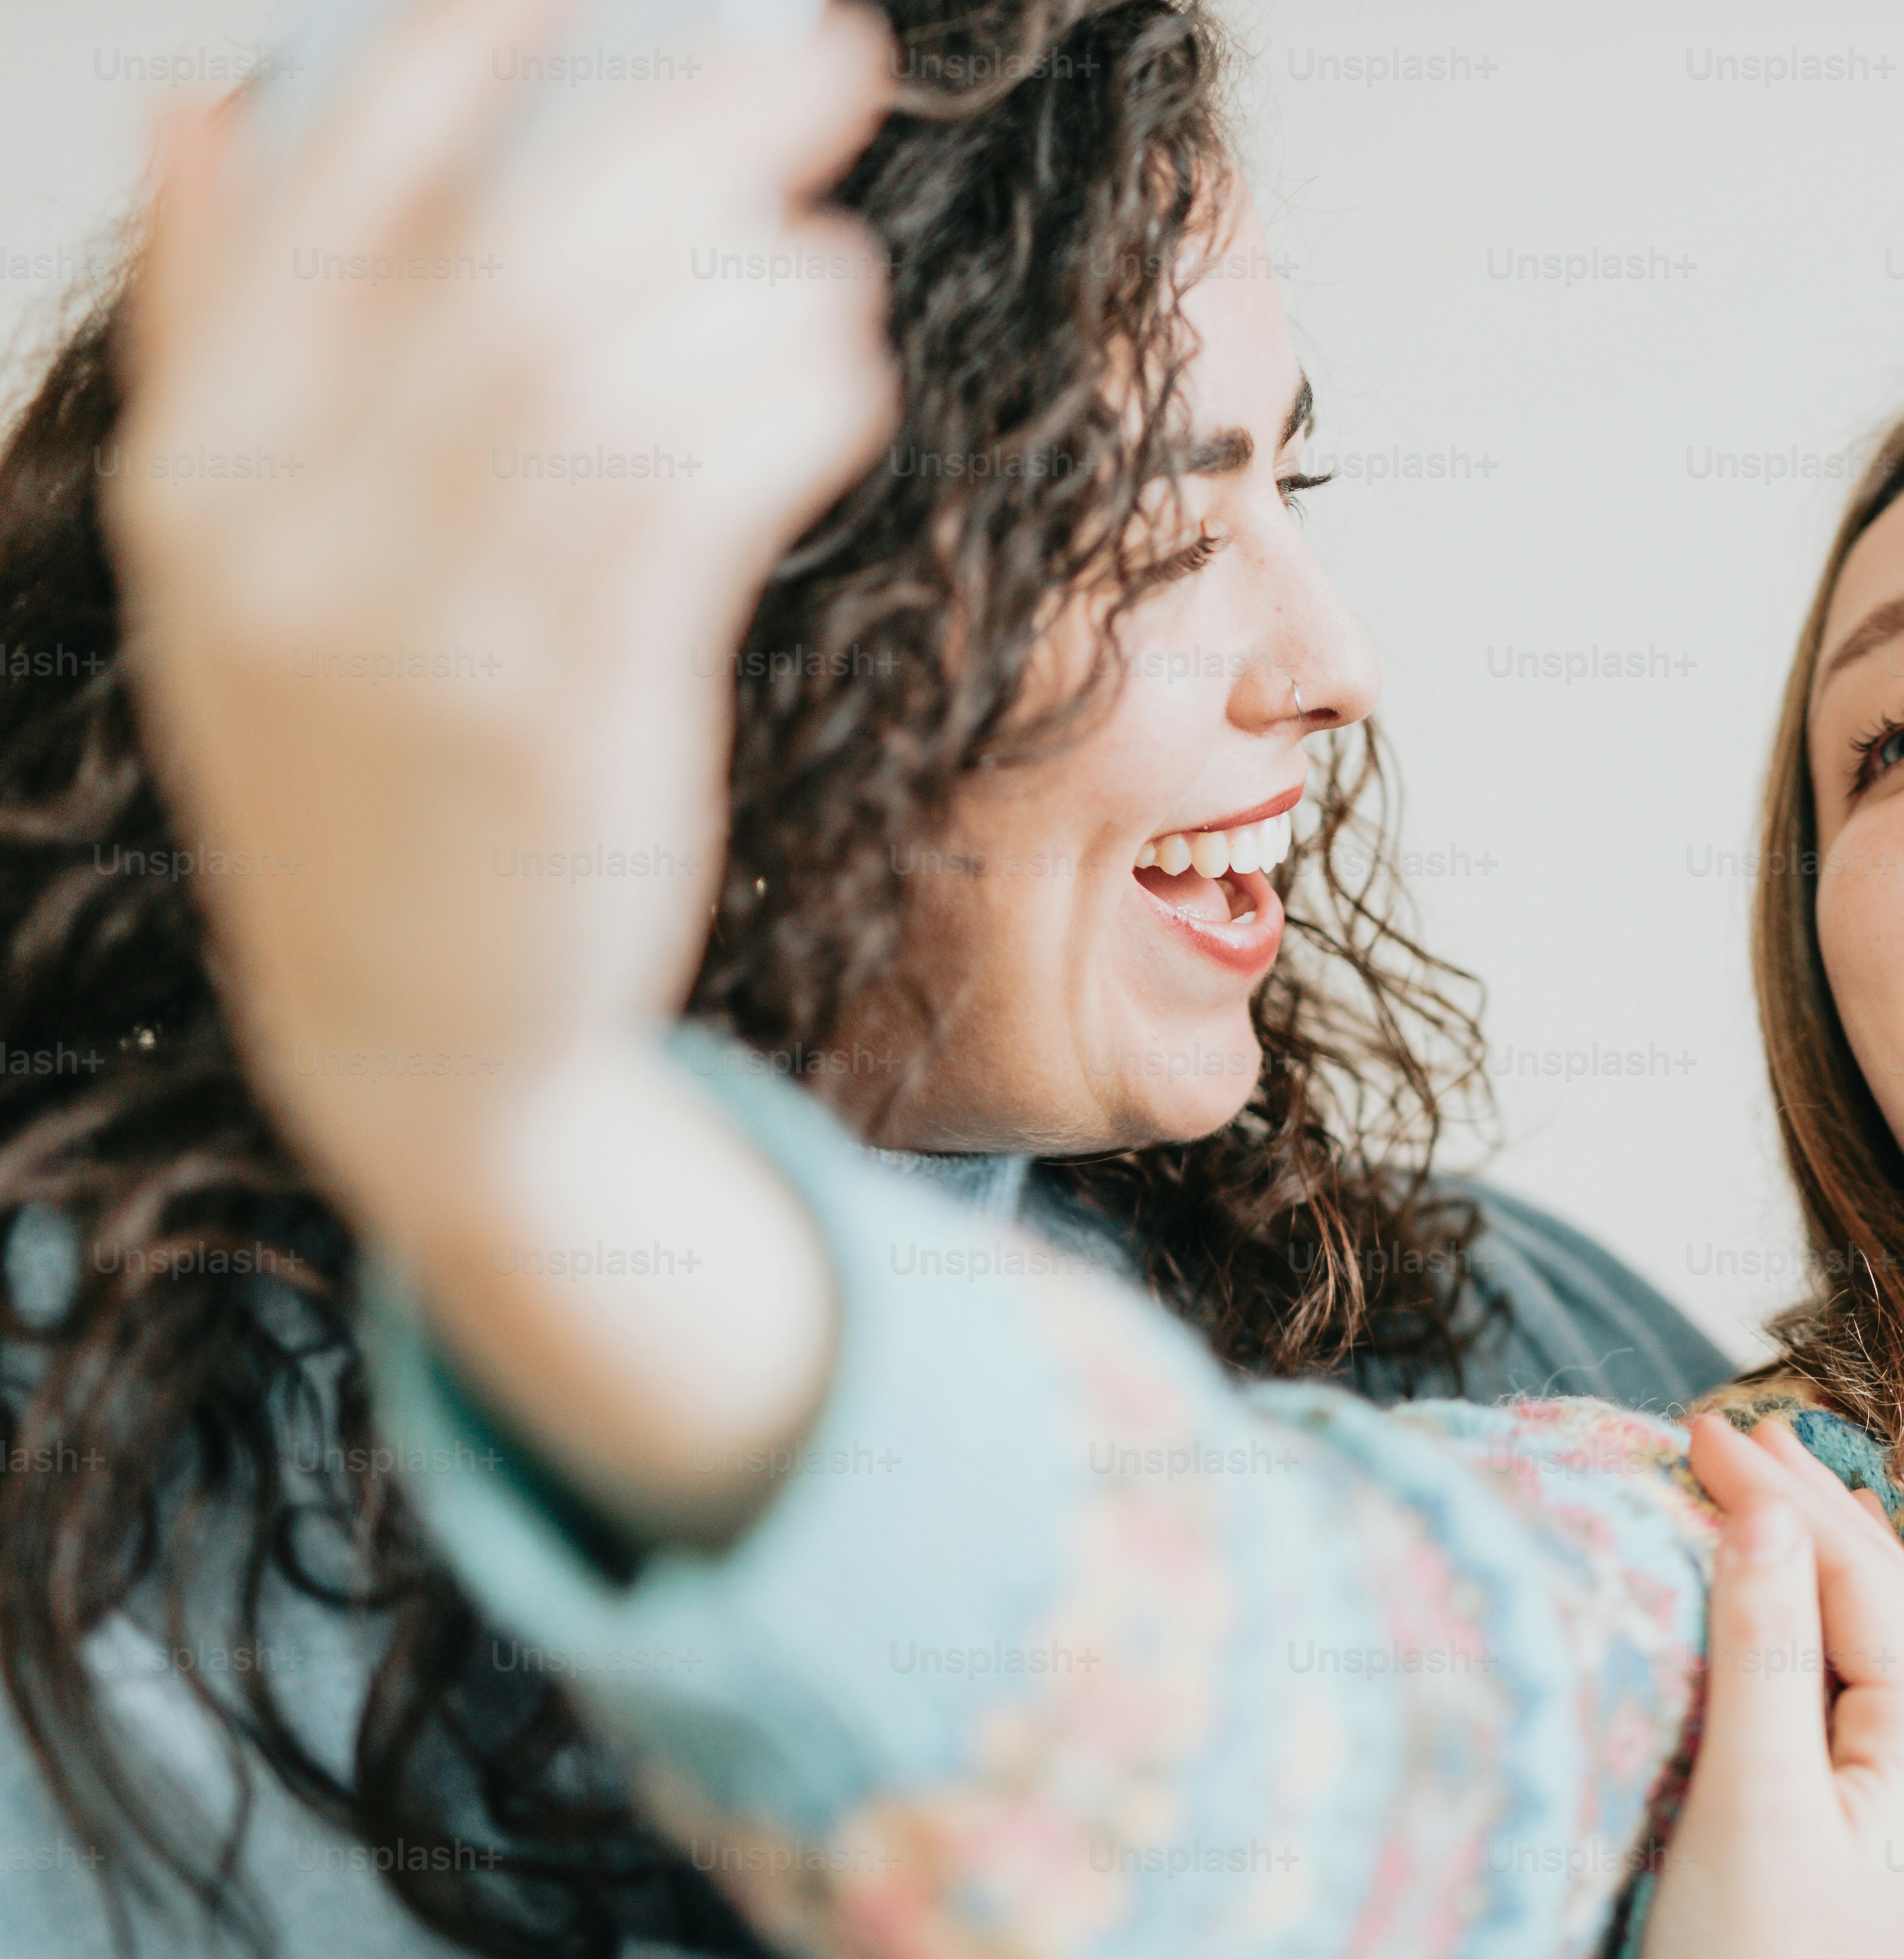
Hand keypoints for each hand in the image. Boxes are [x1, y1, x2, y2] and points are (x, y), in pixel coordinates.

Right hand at [101, 0, 898, 1540]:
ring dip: (752, 261)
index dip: (450, 56)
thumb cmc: (377, 777)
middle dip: (668, 123)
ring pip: (600, 357)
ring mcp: (420, 632)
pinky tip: (841, 358)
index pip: (311, 196)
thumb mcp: (248, 572)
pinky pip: (691, 492)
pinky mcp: (564, 714)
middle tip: (813, 47)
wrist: (427, 1049)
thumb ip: (230, 340)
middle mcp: (286, 541)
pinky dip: (784, 395)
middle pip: (488, 247)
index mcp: (198, 477)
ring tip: (832, 234)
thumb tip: (213, 100)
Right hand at [1628, 1413, 1903, 1958]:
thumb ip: (1765, 1650)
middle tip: (1726, 1440)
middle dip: (1813, 1515)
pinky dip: (1811, 1638)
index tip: (1707, 1429)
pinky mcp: (1865, 1853)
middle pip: (1891, 1607)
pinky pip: (1853, 1705)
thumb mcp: (1750, 1799)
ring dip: (1816, 1570)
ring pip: (1877, 1653)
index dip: (1793, 1497)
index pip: (1872, 1582)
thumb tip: (1766, 1515)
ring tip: (1751, 1500)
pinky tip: (1772, 1618)